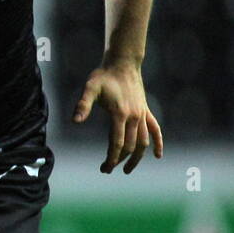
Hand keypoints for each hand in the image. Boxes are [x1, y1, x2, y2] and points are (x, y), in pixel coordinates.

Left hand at [73, 58, 163, 173]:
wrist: (122, 63)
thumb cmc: (104, 76)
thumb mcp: (90, 88)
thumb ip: (83, 105)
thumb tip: (75, 121)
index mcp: (120, 114)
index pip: (118, 143)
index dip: (111, 158)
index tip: (105, 169)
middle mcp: (134, 117)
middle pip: (130, 146)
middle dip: (119, 160)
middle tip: (107, 169)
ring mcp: (142, 114)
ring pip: (143, 142)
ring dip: (137, 158)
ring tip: (127, 169)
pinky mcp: (146, 111)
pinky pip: (155, 129)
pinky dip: (158, 142)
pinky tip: (157, 155)